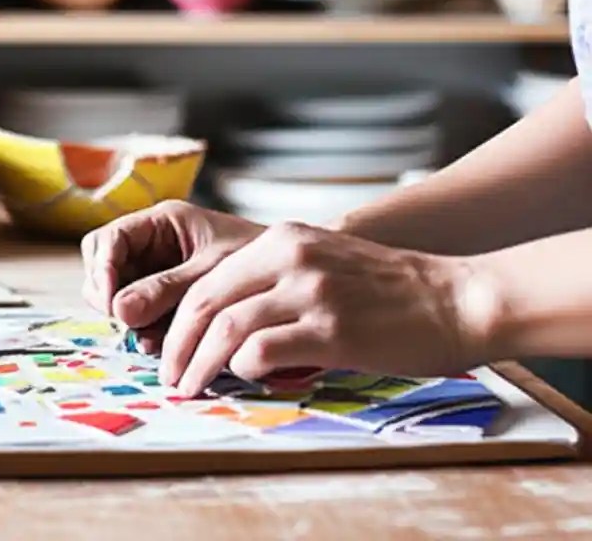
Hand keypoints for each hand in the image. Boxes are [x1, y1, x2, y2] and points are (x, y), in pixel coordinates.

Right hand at [81, 201, 264, 336]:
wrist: (291, 279)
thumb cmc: (260, 260)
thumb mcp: (212, 273)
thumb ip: (166, 289)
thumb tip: (119, 310)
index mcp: (161, 223)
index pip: (107, 241)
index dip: (102, 271)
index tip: (112, 305)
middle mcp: (151, 246)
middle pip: (103, 270)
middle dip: (111, 299)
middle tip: (131, 325)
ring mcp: (156, 274)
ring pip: (118, 296)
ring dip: (129, 320)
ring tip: (154, 339)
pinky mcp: (165, 300)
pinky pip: (139, 316)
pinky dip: (145, 331)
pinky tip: (164, 341)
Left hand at [158, 222, 488, 395]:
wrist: (459, 299)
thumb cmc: (391, 292)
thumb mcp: (323, 262)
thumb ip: (274, 280)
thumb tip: (221, 324)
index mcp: (282, 238)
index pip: (205, 281)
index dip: (177, 322)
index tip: (169, 352)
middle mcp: (290, 256)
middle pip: (204, 303)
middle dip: (177, 346)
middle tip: (170, 378)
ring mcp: (311, 291)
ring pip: (225, 328)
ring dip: (199, 365)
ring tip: (190, 388)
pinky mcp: (332, 329)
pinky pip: (262, 351)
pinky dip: (242, 369)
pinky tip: (244, 378)